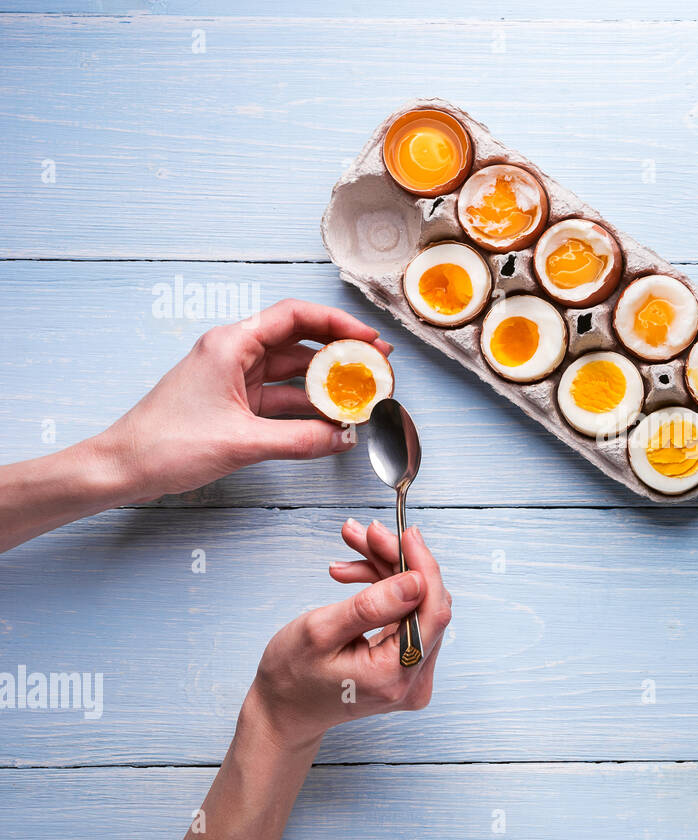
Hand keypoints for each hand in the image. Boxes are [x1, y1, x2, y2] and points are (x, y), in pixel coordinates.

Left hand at [103, 298, 391, 501]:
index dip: (338, 324)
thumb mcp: (242, 442)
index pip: (295, 317)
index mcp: (231, 345)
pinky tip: (332, 421)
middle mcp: (235, 355)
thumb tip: (343, 438)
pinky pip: (281, 398)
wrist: (123, 468)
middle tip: (377, 367)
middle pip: (300, 342)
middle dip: (341, 354)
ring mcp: (235, 379)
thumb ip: (299, 440)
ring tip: (362, 396)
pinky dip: (307, 408)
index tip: (369, 340)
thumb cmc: (165, 444)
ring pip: (294, 373)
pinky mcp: (235, 404)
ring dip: (327, 386)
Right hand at [171, 519, 449, 839]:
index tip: (406, 533)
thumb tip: (416, 580)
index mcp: (394, 676)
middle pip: (423, 604)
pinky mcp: (406, 666)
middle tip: (364, 534)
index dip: (422, 565)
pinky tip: (355, 576)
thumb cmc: (291, 676)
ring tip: (350, 550)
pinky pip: (405, 616)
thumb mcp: (320, 632)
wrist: (282, 711)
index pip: (431, 611)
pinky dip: (384, 590)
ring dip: (386, 571)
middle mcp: (413, 680)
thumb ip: (370, 606)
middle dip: (396, 561)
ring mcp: (413, 675)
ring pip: (414, 605)